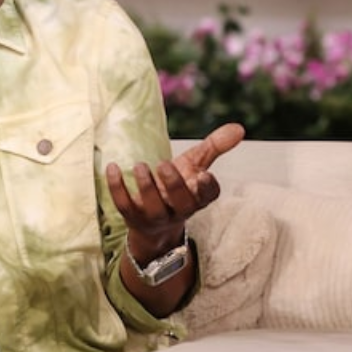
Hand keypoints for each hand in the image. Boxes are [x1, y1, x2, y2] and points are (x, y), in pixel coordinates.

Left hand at [106, 123, 244, 255]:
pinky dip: (117, 187)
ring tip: (140, 165)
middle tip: (163, 164)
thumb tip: (240, 128)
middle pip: (181, 203)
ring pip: (153, 207)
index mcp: (197, 198)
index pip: (207, 196)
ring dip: (147, 186)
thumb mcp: (195, 165)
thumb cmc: (178, 187)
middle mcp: (179, 210)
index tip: (203, 176)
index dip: (206, 188)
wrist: (153, 223)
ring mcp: (155, 216)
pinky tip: (112, 167)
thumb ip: (215, 147)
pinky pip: (124, 205)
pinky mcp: (132, 216)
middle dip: (173, 185)